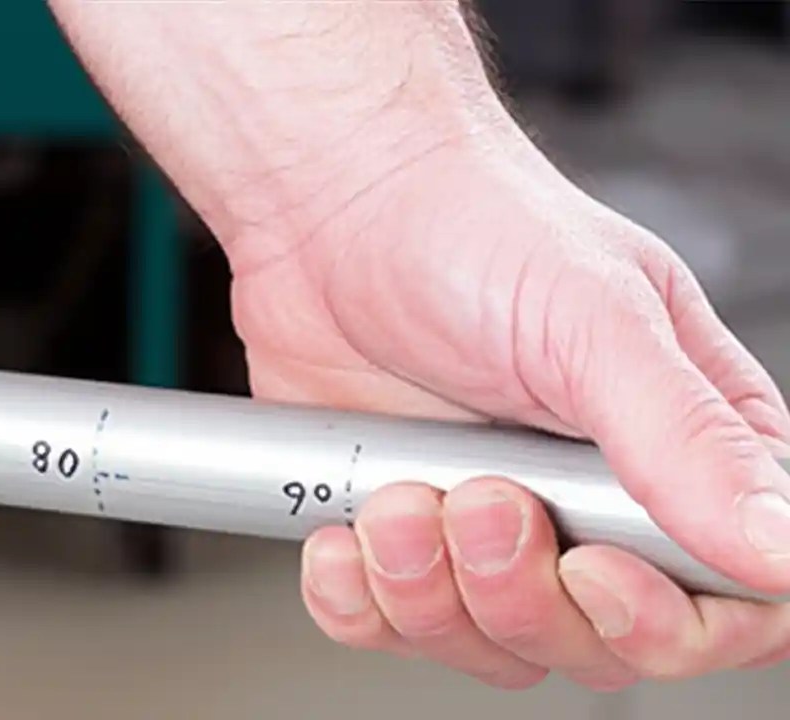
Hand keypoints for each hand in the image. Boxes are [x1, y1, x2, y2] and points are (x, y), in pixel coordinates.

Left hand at [45, 0, 789, 689]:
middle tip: (476, 498)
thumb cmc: (470, 227)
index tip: (589, 567)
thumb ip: (686, 440)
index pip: (723, 604)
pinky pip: (383, 622)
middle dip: (519, 593)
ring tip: (394, 497)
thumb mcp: (594, 321)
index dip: (661, 621)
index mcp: (676, 451)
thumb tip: (780, 551)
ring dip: (426, 593)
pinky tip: (342, 535)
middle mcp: (584, 503)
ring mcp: (482, 524)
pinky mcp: (394, 530)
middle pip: (592, 643)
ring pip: (484, 642)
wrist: (331, 205)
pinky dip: (356, 600)